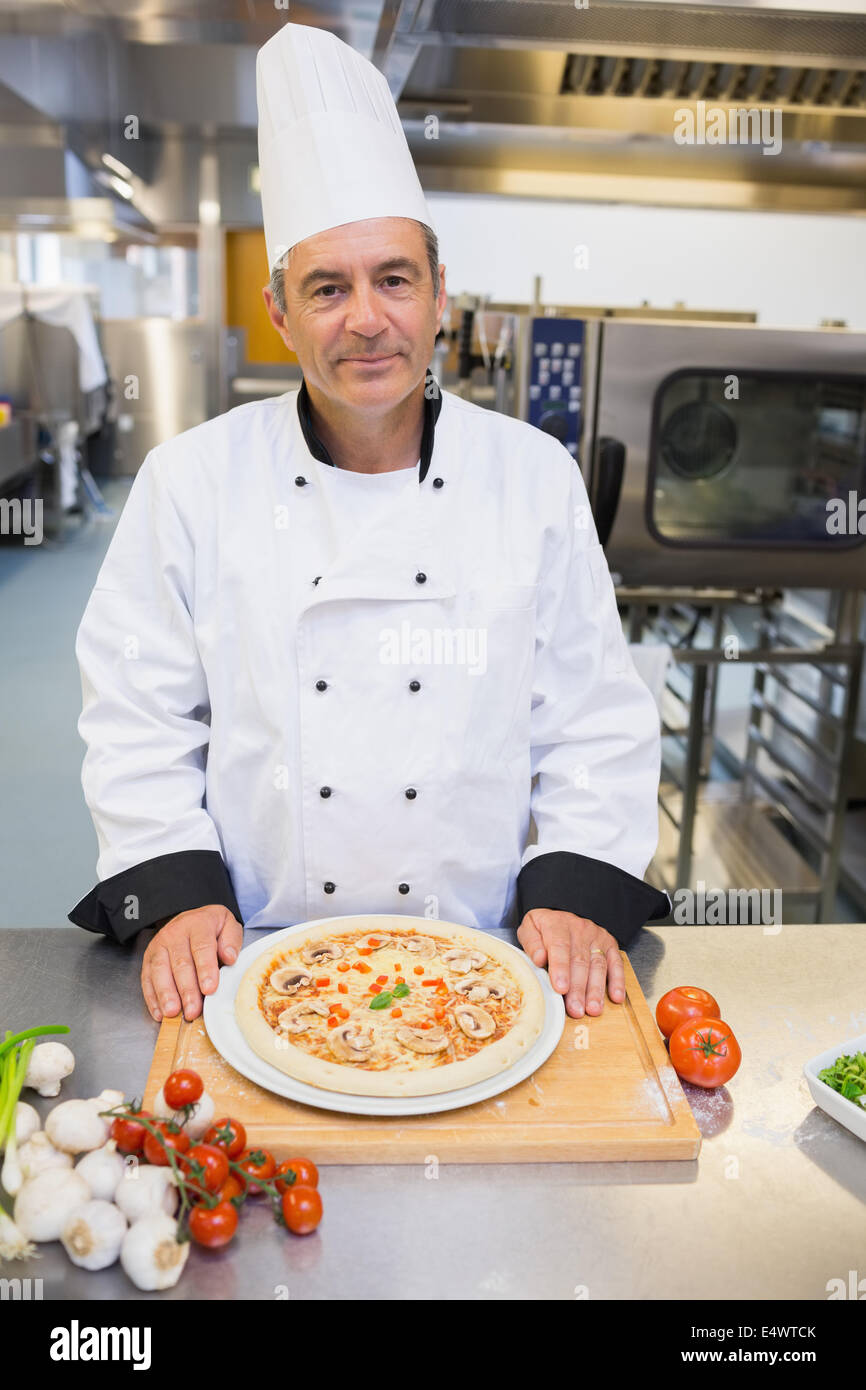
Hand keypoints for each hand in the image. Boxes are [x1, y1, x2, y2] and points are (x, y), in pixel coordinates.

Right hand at [141, 905, 242, 1023]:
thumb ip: (232, 940)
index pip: (202, 948)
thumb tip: (229, 957)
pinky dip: (152, 998)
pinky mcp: (148, 959)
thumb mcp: (228, 925)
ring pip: (160, 971)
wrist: (190, 919)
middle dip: (187, 989)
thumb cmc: (211, 927)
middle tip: (193, 1010)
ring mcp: (159, 946)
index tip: (210, 989)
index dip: (206, 969)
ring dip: (166, 994)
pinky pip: (147, 979)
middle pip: (180, 963)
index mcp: (197, 924)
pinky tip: (159, 1012)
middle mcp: (175, 934)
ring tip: (173, 1012)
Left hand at [517, 909, 623, 1018]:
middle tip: (575, 1009)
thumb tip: (539, 958)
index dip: (560, 969)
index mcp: (557, 924)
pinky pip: (616, 963)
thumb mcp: (529, 928)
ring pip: (598, 965)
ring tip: (593, 1009)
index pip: (560, 947)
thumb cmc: (543, 928)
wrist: (560, 915)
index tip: (560, 988)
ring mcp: (597, 937)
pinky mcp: (609, 944)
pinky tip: (616, 997)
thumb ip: (531, 943)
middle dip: (578, 988)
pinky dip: (617, 981)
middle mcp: (580, 929)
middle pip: (580, 961)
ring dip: (596, 989)